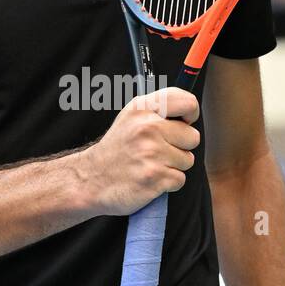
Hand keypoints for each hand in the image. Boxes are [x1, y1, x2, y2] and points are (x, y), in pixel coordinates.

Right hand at [85, 87, 199, 216]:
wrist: (92, 179)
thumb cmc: (118, 149)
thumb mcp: (131, 118)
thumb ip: (158, 109)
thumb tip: (189, 109)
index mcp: (143, 109)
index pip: (187, 101)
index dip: (191, 114)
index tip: (184, 123)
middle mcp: (148, 128)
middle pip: (193, 136)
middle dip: (181, 147)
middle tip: (158, 151)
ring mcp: (152, 153)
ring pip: (188, 160)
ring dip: (173, 166)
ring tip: (151, 164)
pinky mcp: (155, 177)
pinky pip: (180, 179)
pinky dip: (168, 183)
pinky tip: (150, 178)